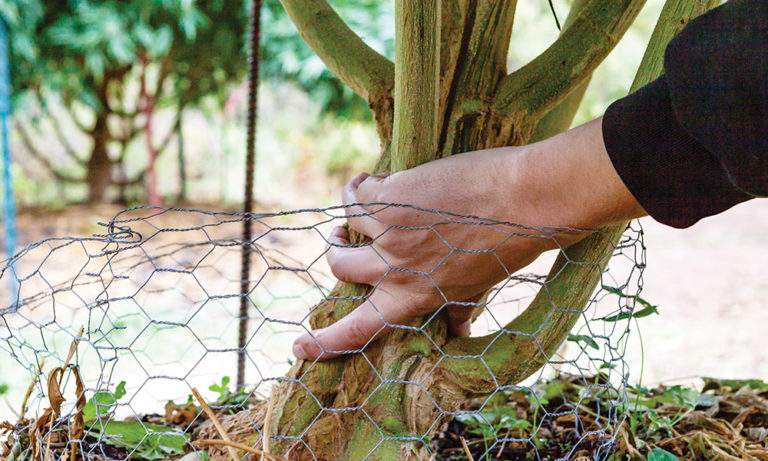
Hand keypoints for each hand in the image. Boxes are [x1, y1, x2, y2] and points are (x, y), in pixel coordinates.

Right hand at [292, 118, 645, 360]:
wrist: (523, 199)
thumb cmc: (507, 246)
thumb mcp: (479, 288)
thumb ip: (458, 311)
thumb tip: (459, 331)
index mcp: (414, 298)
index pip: (360, 330)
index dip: (325, 342)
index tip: (299, 347)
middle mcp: (395, 271)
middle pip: (338, 265)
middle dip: (334, 249)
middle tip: (342, 238)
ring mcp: (388, 234)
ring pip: (344, 222)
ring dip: (349, 208)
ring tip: (364, 194)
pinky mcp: (388, 198)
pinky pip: (356, 191)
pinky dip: (360, 183)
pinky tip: (376, 177)